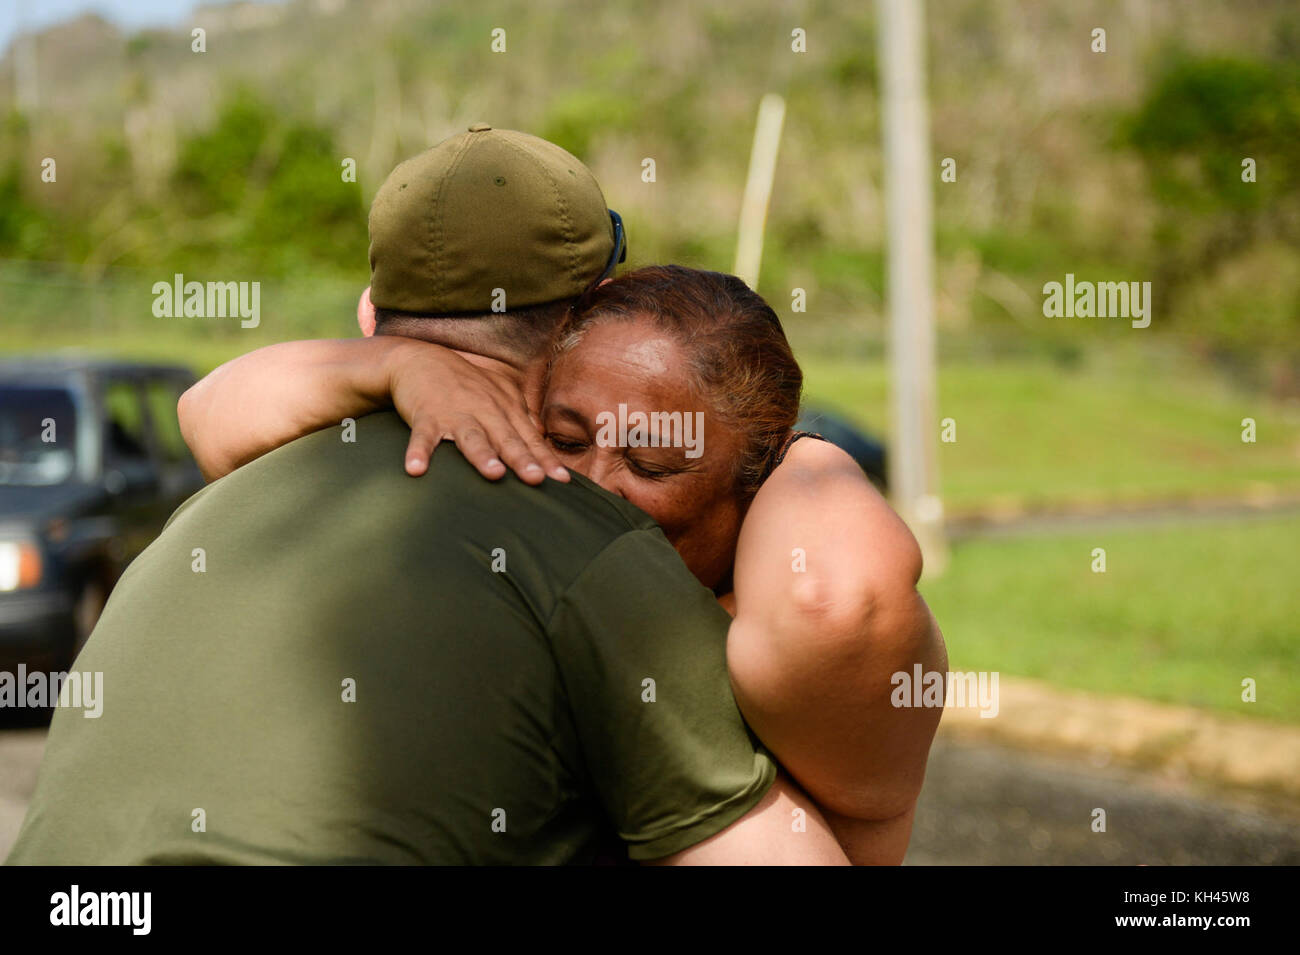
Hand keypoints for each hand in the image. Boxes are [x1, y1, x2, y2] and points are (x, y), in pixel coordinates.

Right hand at [384, 342, 568, 484]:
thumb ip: (521, 415)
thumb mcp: (499, 393)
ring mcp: (455, 414)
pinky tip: (416, 469)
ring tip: (493, 473)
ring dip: (482, 455)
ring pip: (471, 437)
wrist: (421, 359)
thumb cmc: (465, 382)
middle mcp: (484, 411)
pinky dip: (419, 451)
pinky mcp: (426, 415)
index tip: (563, 481)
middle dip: (522, 459)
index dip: (546, 460)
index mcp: (504, 409)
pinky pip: (423, 436)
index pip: (529, 439)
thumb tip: (543, 435)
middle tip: (536, 479)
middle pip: (506, 439)